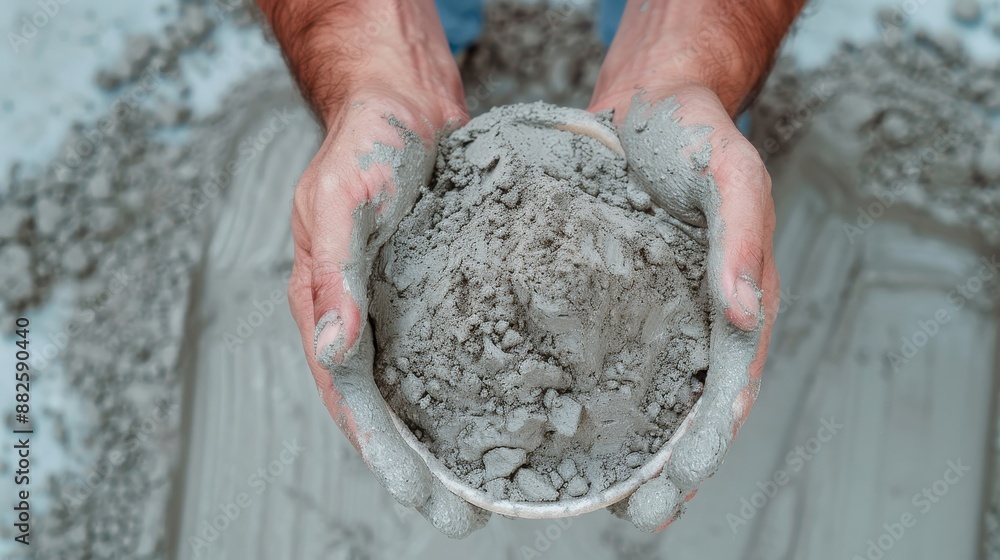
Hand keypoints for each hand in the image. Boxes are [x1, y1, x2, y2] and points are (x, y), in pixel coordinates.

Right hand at [286, 87, 490, 536]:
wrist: (403, 104)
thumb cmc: (363, 144)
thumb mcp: (339, 202)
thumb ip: (332, 275)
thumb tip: (329, 349)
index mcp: (324, 304)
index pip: (349, 397)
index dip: (381, 451)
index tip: (418, 498)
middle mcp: (360, 316)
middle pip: (386, 408)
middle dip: (418, 466)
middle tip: (464, 514)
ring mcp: (399, 306)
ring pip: (420, 386)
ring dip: (447, 436)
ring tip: (489, 480)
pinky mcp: (437, 292)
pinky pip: (453, 348)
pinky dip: (472, 385)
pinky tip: (508, 408)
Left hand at [589, 83, 779, 530]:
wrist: (651, 105)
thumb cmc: (697, 135)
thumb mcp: (730, 172)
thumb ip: (743, 236)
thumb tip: (747, 311)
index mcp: (742, 300)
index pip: (733, 387)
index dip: (709, 444)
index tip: (679, 489)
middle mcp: (701, 318)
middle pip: (693, 407)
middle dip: (671, 468)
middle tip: (639, 516)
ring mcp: (658, 312)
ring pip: (648, 392)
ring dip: (630, 446)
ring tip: (595, 494)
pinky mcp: (615, 299)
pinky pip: (604, 354)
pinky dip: (589, 394)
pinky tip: (555, 419)